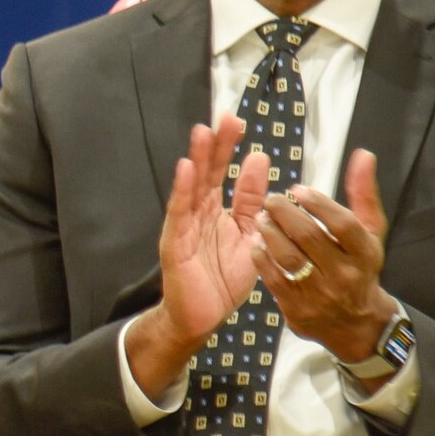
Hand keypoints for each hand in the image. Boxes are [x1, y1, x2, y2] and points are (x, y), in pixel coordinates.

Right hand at [126, 117, 269, 398]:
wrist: (200, 317)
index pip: (223, 174)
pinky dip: (182, 190)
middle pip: (207, 173)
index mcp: (216, 212)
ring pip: (192, 187)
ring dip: (198, 159)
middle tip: (226, 118)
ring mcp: (185, 226)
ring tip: (203, 133)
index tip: (239, 124)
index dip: (230, 149)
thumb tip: (259, 162)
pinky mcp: (175, 242)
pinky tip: (187, 169)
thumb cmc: (221, 280)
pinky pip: (179, 213)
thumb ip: (252, 203)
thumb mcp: (248, 236)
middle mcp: (199, 214)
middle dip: (216, 146)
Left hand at [252, 148, 396, 370]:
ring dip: (270, 233)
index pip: (343, 224)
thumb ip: (362, 194)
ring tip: (261, 217)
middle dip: (286, 214)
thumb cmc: (359, 267)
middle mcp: (344, 275)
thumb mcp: (369, 233)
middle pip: (310, 238)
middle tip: (271, 199)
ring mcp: (320, 294)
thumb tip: (363, 155)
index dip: (320, 204)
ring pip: (288, 258)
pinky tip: (256, 242)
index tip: (297, 188)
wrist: (356, 323)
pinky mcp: (297, 309)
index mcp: (365, 254)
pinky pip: (274, 278)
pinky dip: (261, 257)